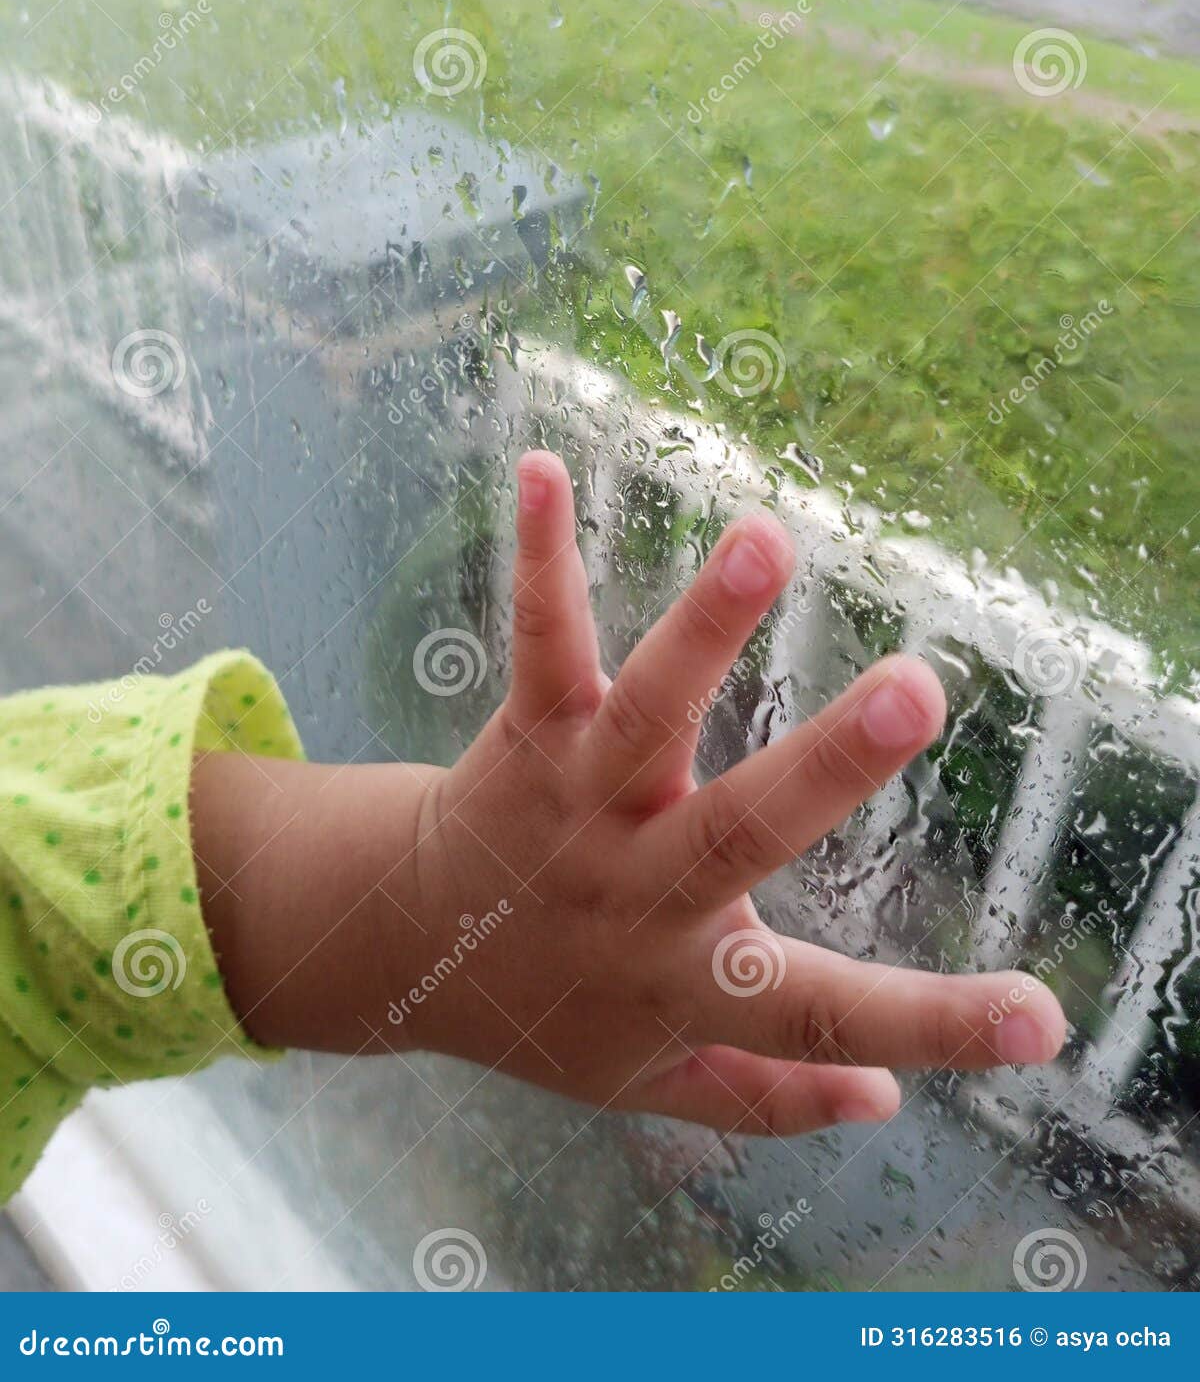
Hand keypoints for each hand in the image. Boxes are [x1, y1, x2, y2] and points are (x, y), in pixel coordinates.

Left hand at [366, 451, 1065, 1134]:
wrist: (400, 951)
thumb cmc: (550, 1007)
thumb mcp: (651, 1078)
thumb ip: (767, 1093)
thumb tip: (887, 1101)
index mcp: (684, 979)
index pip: (824, 1017)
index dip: (935, 1026)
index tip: (1042, 1020)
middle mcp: (632, 887)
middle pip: (738, 829)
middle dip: (829, 763)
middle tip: (917, 690)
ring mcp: (577, 801)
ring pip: (647, 713)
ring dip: (705, 625)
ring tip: (765, 541)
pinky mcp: (528, 732)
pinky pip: (541, 641)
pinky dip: (544, 556)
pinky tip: (541, 468)